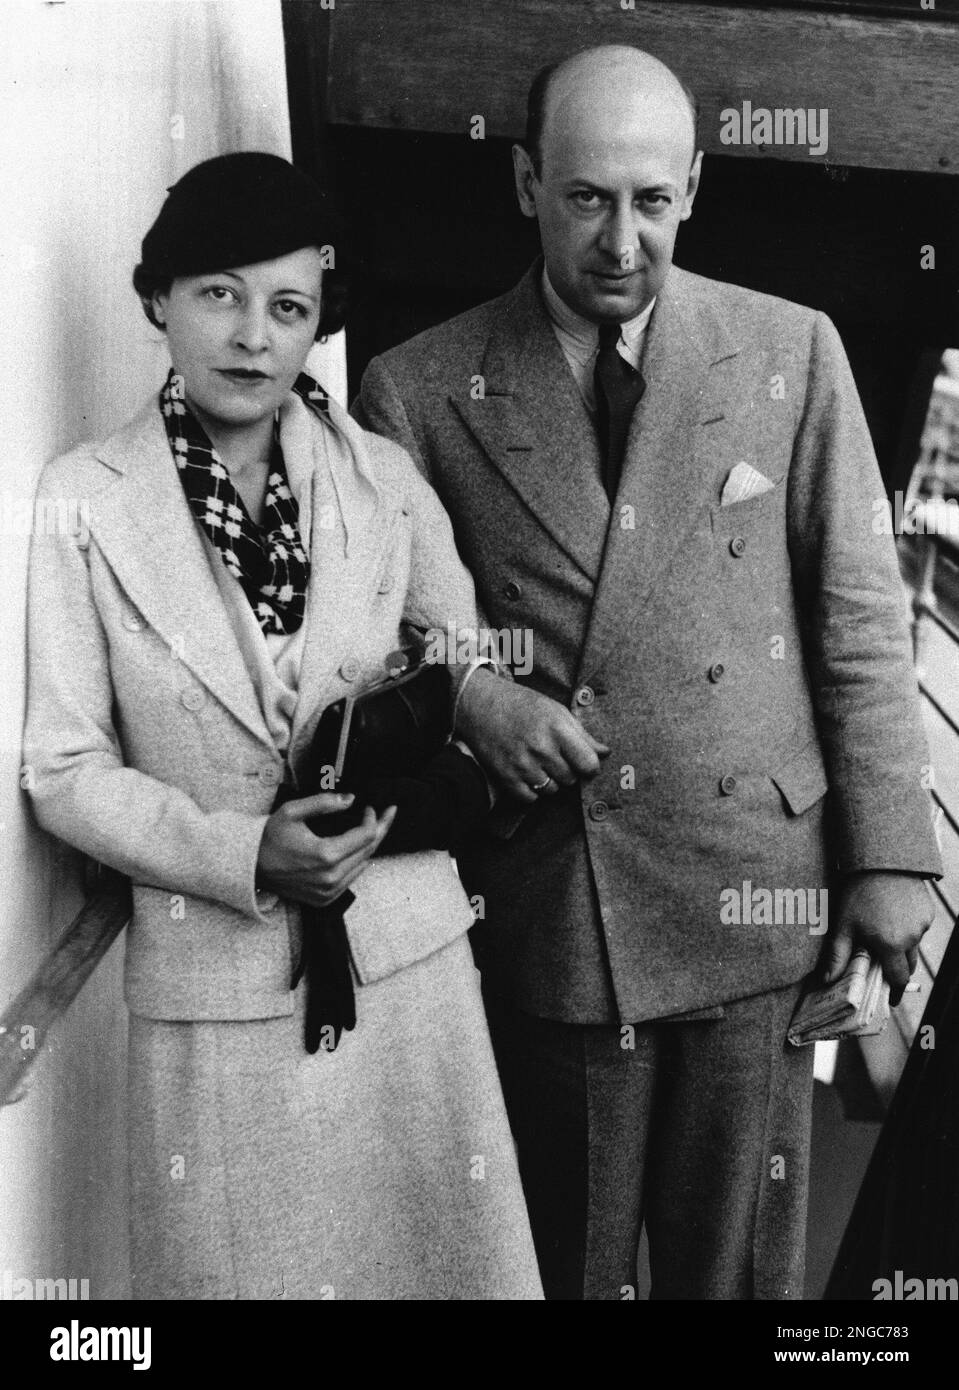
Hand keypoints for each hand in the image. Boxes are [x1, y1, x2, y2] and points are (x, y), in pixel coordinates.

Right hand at [257, 792, 396, 908]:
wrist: (251, 867)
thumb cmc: (270, 837)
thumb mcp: (292, 811)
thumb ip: (324, 802)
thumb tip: (350, 800)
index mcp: (326, 855)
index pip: (365, 836)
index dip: (373, 819)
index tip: (370, 808)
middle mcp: (331, 877)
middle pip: (369, 850)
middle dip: (380, 829)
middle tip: (389, 814)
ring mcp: (329, 891)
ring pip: (363, 865)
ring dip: (369, 846)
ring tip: (372, 829)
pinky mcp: (325, 899)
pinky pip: (351, 879)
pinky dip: (357, 862)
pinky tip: (355, 849)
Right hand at [455, 668, 609, 803]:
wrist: (480, 704)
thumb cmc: (522, 705)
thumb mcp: (555, 711)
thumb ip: (582, 734)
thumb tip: (606, 753)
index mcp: (557, 728)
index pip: (589, 764)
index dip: (590, 766)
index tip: (584, 762)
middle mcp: (541, 748)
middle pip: (571, 779)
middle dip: (567, 770)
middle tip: (553, 756)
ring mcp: (522, 764)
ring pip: (552, 790)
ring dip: (549, 781)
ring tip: (538, 762)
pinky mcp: (506, 777)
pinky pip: (531, 798)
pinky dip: (531, 790)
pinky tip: (526, 772)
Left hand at [822, 871, 933, 1004]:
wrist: (881, 859)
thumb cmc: (858, 892)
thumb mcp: (843, 924)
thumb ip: (836, 955)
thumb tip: (825, 980)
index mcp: (891, 944)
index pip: (897, 979)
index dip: (893, 992)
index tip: (889, 1000)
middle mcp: (911, 937)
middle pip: (907, 965)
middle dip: (896, 970)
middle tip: (883, 970)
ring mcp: (922, 924)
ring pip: (913, 946)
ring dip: (901, 948)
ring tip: (883, 936)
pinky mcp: (928, 911)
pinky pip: (919, 929)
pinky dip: (908, 930)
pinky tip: (892, 916)